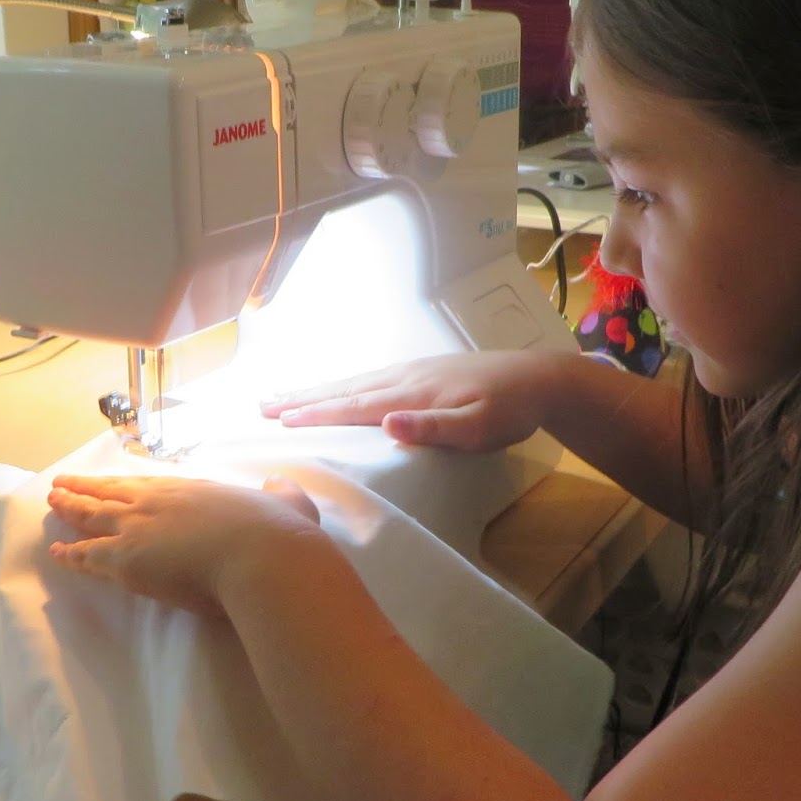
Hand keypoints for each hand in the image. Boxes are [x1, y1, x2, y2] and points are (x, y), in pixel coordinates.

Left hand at [46, 473, 322, 615]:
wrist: (262, 556)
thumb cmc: (279, 533)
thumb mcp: (288, 502)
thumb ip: (281, 493)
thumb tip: (280, 486)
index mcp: (193, 489)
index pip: (146, 485)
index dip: (122, 484)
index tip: (107, 480)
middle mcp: (159, 502)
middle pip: (110, 493)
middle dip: (83, 489)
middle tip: (60, 485)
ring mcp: (139, 529)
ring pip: (92, 517)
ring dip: (70, 510)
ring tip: (52, 504)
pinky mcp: (128, 560)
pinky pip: (88, 556)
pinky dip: (70, 554)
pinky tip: (56, 553)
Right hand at [262, 352, 556, 452]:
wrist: (538, 378)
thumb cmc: (509, 410)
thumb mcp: (477, 427)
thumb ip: (433, 427)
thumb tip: (387, 424)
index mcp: (410, 395)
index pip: (354, 407)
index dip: (316, 415)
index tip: (278, 421)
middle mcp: (404, 379)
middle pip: (344, 390)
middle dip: (302, 398)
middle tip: (261, 405)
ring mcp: (413, 372)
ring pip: (354, 382)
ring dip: (317, 390)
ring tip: (284, 395)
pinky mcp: (424, 373)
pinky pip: (371, 380)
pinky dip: (345, 385)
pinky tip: (340, 390)